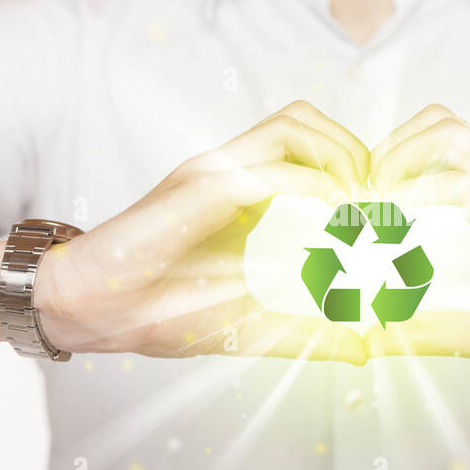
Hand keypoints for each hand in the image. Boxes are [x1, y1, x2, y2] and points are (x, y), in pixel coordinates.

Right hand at [32, 102, 370, 363]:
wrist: (89, 310)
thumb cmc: (162, 311)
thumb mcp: (254, 324)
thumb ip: (310, 331)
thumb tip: (366, 349)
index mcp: (244, 191)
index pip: (311, 141)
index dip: (355, 166)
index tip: (380, 215)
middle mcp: (230, 171)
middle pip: (305, 120)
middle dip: (354, 154)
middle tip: (374, 206)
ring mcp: (211, 174)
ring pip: (290, 127)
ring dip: (336, 160)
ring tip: (354, 209)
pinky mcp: (196, 191)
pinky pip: (263, 169)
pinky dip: (307, 189)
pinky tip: (326, 223)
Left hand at [363, 105, 469, 363]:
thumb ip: (426, 323)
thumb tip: (367, 340)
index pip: (428, 147)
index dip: (385, 165)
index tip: (354, 210)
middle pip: (431, 123)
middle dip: (383, 153)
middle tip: (359, 201)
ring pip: (443, 132)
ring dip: (398, 160)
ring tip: (375, 202)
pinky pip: (469, 177)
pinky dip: (426, 190)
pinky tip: (403, 217)